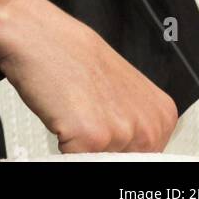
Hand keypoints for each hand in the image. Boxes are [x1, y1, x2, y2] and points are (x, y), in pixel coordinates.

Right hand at [0, 0, 178, 153]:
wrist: (36, 35)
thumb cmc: (71, 56)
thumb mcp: (119, 90)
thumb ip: (133, 123)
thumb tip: (134, 152)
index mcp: (162, 114)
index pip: (147, 157)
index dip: (118, 148)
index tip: (106, 135)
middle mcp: (149, 125)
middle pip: (123, 162)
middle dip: (100, 149)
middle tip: (85, 118)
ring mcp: (122, 133)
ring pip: (100, 162)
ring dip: (82, 147)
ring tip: (74, 112)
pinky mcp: (93, 140)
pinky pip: (77, 163)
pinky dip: (64, 147)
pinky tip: (63, 116)